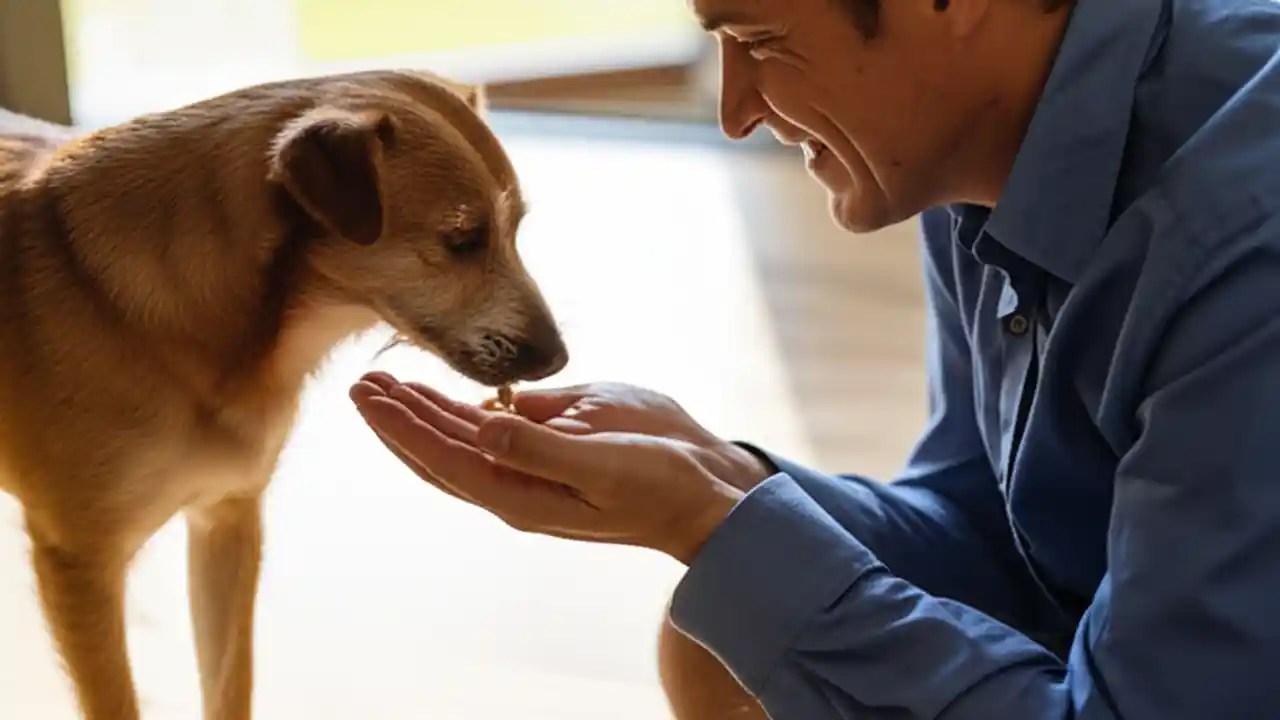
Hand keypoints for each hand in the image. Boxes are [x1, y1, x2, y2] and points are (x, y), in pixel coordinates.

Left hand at [348, 374, 756, 562]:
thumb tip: (483, 425)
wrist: (704, 491)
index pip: (444, 458)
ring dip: (421, 410)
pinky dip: (460, 408)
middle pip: (439, 450)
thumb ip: (540, 446)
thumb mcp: (603, 463)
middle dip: (398, 417)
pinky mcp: (552, 444)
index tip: (368, 397)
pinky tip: (442, 392)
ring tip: (384, 380)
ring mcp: (531, 465)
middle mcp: (515, 482)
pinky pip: (491, 427)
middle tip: (361, 383)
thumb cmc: (661, 482)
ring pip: (459, 438)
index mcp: (521, 494)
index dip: (402, 428)